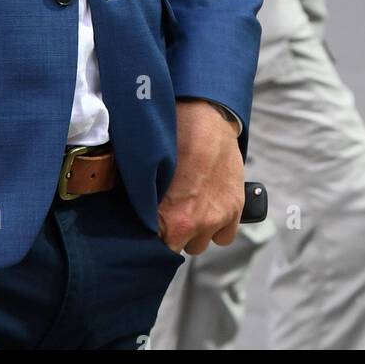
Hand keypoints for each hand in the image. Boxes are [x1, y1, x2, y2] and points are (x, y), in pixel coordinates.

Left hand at [156, 99, 244, 254]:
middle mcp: (194, 223)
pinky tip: (208, 209)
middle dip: (170, 233)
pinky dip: (217, 228)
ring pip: (199, 244)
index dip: (148, 237)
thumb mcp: (149, 170)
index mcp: (169, 218)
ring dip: (193, 231)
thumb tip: (129, 216)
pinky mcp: (235, 209)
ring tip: (187, 206)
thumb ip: (143, 201)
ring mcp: (217, 218)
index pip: (154, 248)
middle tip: (166, 211)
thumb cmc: (171, 138)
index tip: (147, 226)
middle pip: (176, 248)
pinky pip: (224, 237)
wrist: (204, 116)